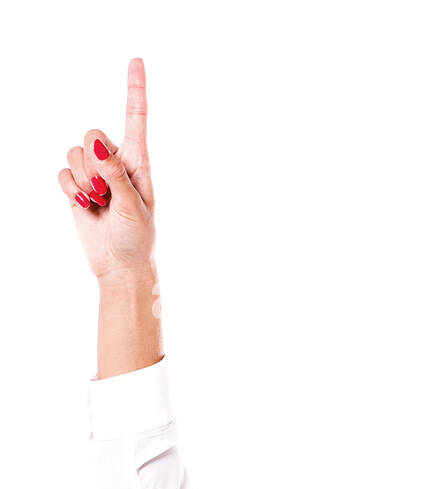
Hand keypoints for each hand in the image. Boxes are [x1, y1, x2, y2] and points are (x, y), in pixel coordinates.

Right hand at [57, 58, 156, 282]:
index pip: (136, 118)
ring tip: (98, 202)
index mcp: (140, 162)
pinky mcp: (76, 185)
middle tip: (106, 192)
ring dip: (82, 179)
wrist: (119, 265)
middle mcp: (117, 162)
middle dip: (94, 162)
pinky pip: (61, 171)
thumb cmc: (137, 238)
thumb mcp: (133, 207)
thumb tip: (99, 145)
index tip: (136, 60)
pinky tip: (83, 205)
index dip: (135, 89)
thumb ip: (116, 175)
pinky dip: (69, 188)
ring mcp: (95, 173)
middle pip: (92, 133)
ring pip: (74, 152)